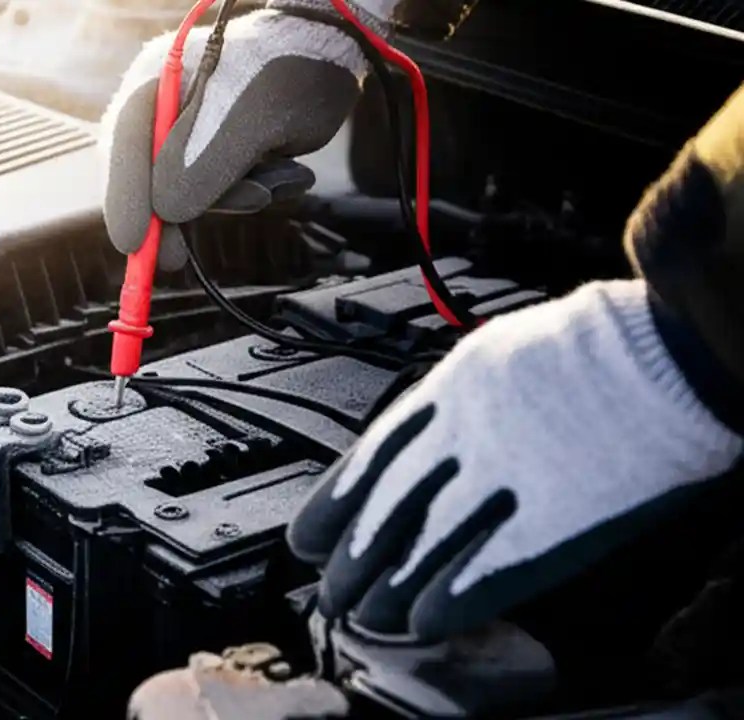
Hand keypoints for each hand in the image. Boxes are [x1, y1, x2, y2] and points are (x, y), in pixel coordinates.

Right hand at [100, 6, 367, 268]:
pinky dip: (243, 192)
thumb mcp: (255, 118)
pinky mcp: (210, 148)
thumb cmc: (296, 69)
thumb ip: (208, 163)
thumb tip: (165, 212)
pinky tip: (277, 176)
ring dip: (227, 199)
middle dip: (174, 211)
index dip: (126, 195)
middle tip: (175, 259)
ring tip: (270, 184)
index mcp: (162, 80)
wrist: (332, 52)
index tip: (133, 242)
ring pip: (181, 188)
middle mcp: (163, 105)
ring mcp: (184, 128)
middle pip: (144, 173)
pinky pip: (212, 187)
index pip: (126, 142)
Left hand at [286, 280, 741, 642]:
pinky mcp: (552, 521)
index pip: (365, 463)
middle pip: (385, 514)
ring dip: (388, 592)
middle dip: (352, 563)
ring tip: (368, 618)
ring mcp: (503, 482)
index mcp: (446, 393)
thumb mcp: (496, 356)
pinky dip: (450, 601)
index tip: (308, 540)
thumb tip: (423, 435)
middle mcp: (461, 439)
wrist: (667, 350)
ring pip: (422, 550)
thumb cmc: (593, 347)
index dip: (332, 508)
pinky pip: (487, 571)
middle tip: (334, 594)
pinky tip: (424, 624)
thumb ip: (452, 400)